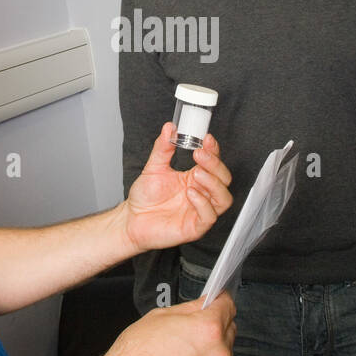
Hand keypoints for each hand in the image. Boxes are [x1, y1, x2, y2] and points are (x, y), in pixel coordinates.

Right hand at [99, 291, 236, 355]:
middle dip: (215, 331)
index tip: (218, 304)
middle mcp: (218, 355)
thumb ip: (191, 308)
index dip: (220, 302)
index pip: (228, 306)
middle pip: (229, 333)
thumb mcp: (160, 316)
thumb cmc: (135, 355)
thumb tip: (205, 304)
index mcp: (208, 329)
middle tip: (191, 335)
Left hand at [124, 122, 232, 253]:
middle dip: (215, 164)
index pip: (214, 163)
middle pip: (224, 178)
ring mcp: (200, 210)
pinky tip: (190, 193)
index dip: (214, 150)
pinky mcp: (195, 227)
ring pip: (224, 198)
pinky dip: (203, 203)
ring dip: (213, 183)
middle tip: (200, 155)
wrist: (131, 220)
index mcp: (195, 178)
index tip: (206, 139)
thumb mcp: (153, 168)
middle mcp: (202, 194)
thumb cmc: (144, 198)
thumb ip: (163, 148)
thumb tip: (169, 128)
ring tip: (197, 173)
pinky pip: (209, 217)